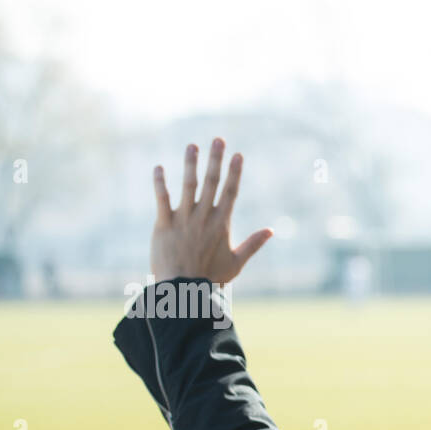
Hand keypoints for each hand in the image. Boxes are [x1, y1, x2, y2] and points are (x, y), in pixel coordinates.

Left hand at [151, 138, 272, 283]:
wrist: (185, 290)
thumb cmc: (211, 278)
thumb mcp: (237, 262)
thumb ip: (253, 244)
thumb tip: (271, 231)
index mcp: (222, 224)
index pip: (230, 192)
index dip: (234, 172)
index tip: (238, 155)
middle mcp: (204, 217)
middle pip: (211, 183)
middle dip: (215, 160)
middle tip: (218, 139)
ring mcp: (183, 219)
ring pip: (188, 186)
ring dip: (190, 164)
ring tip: (192, 146)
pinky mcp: (164, 224)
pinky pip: (162, 199)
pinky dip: (160, 183)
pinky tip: (159, 167)